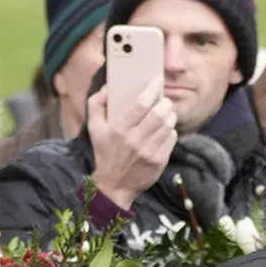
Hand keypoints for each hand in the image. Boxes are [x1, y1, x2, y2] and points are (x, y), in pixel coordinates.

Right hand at [88, 78, 177, 209]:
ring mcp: (149, 152)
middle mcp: (136, 141)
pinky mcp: (160, 161)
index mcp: (119, 130)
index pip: (141, 105)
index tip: (158, 80)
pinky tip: (164, 130)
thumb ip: (95, 105)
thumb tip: (107, 88)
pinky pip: (172, 139)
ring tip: (165, 113)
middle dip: (165, 103)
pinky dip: (170, 131)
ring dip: (170, 115)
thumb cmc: (104, 153)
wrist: (114, 186)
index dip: (152, 89)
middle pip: (159, 114)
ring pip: (168, 125)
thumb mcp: (94, 129)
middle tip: (164, 100)